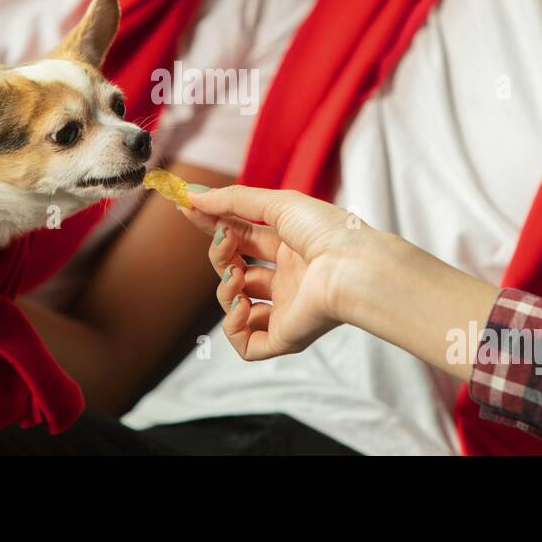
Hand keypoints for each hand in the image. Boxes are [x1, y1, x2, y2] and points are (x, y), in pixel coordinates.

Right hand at [179, 185, 421, 359]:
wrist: (353, 269)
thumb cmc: (328, 232)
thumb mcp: (277, 204)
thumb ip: (233, 200)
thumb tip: (192, 196)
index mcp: (291, 248)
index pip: (242, 239)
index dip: (215, 226)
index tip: (188, 210)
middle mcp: (289, 279)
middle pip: (236, 270)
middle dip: (220, 254)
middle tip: (224, 241)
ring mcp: (287, 310)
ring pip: (236, 307)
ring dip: (224, 288)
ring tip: (236, 276)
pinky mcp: (285, 338)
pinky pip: (247, 344)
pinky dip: (232, 326)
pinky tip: (241, 305)